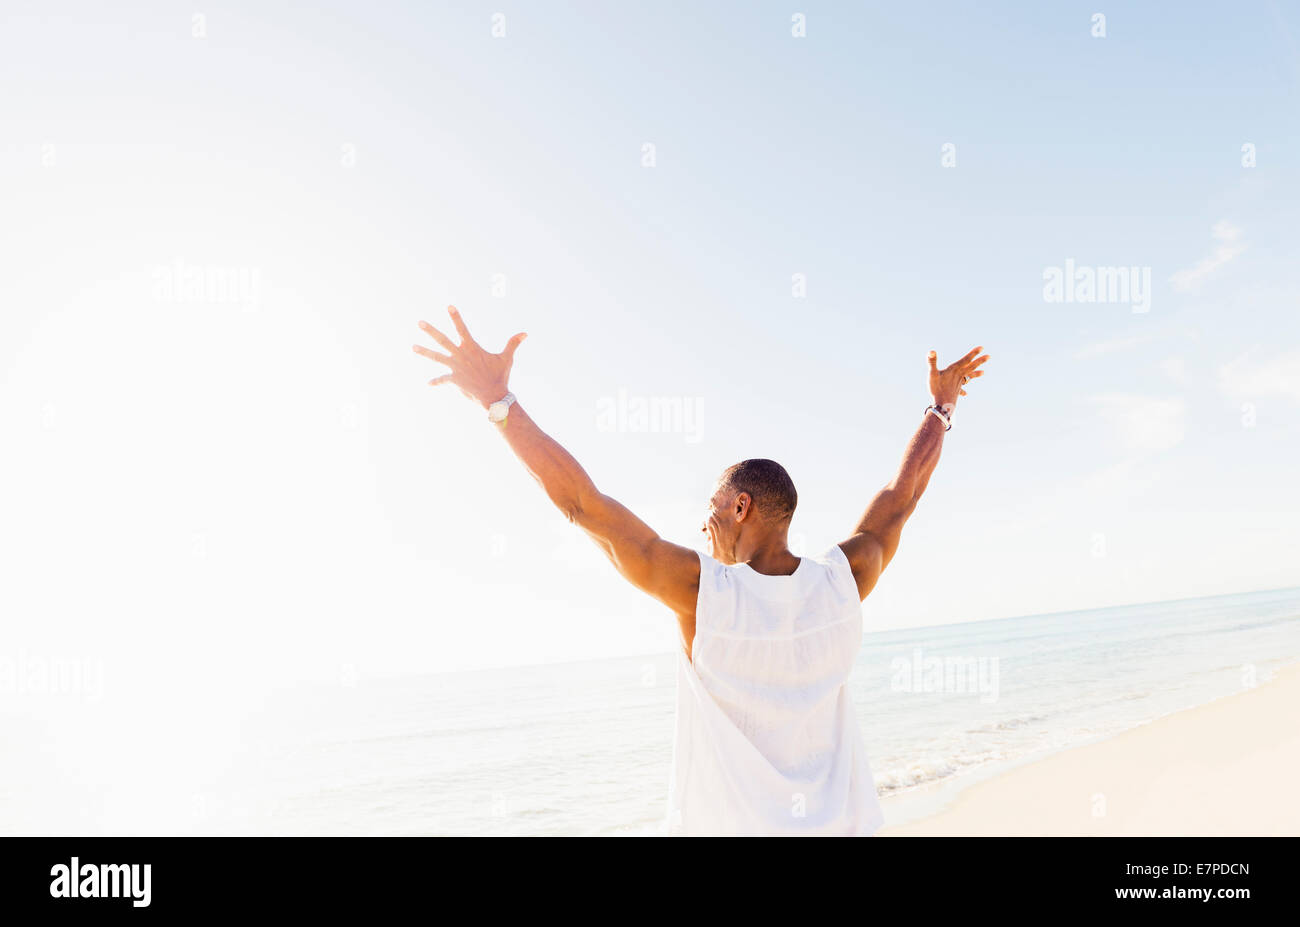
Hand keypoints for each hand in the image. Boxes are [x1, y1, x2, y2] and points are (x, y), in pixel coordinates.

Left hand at [412, 306, 526, 407]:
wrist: (493, 396)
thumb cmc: (500, 376)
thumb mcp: (507, 358)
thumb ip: (513, 344)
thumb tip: (525, 333)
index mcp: (471, 348)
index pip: (462, 328)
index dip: (456, 317)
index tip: (449, 306)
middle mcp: (460, 355)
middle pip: (442, 340)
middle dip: (430, 331)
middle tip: (420, 323)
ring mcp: (455, 367)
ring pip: (436, 357)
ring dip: (424, 352)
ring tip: (413, 347)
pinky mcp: (454, 379)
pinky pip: (443, 380)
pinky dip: (437, 382)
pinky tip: (429, 383)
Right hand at [928, 345, 988, 406]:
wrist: (943, 406)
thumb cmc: (937, 390)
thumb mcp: (932, 374)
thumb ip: (932, 362)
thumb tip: (931, 351)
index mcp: (954, 370)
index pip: (965, 360)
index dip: (973, 353)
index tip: (982, 348)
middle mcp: (959, 376)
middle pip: (971, 367)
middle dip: (979, 361)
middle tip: (989, 357)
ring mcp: (958, 384)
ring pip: (968, 377)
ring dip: (975, 374)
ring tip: (983, 372)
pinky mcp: (956, 391)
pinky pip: (961, 389)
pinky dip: (963, 390)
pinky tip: (965, 393)